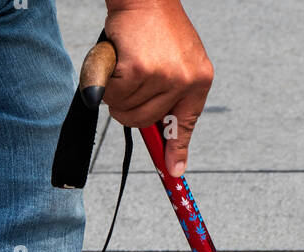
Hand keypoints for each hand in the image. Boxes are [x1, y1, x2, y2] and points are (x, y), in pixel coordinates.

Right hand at [103, 0, 212, 176]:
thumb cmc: (155, 28)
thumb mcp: (177, 62)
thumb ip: (173, 100)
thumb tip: (171, 156)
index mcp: (199, 80)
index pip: (186, 125)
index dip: (177, 149)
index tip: (173, 172)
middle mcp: (185, 80)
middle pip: (146, 121)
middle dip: (128, 108)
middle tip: (124, 85)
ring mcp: (163, 76)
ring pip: (127, 110)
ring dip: (115, 93)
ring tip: (122, 67)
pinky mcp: (139, 69)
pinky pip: (113, 95)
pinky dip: (104, 82)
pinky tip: (114, 61)